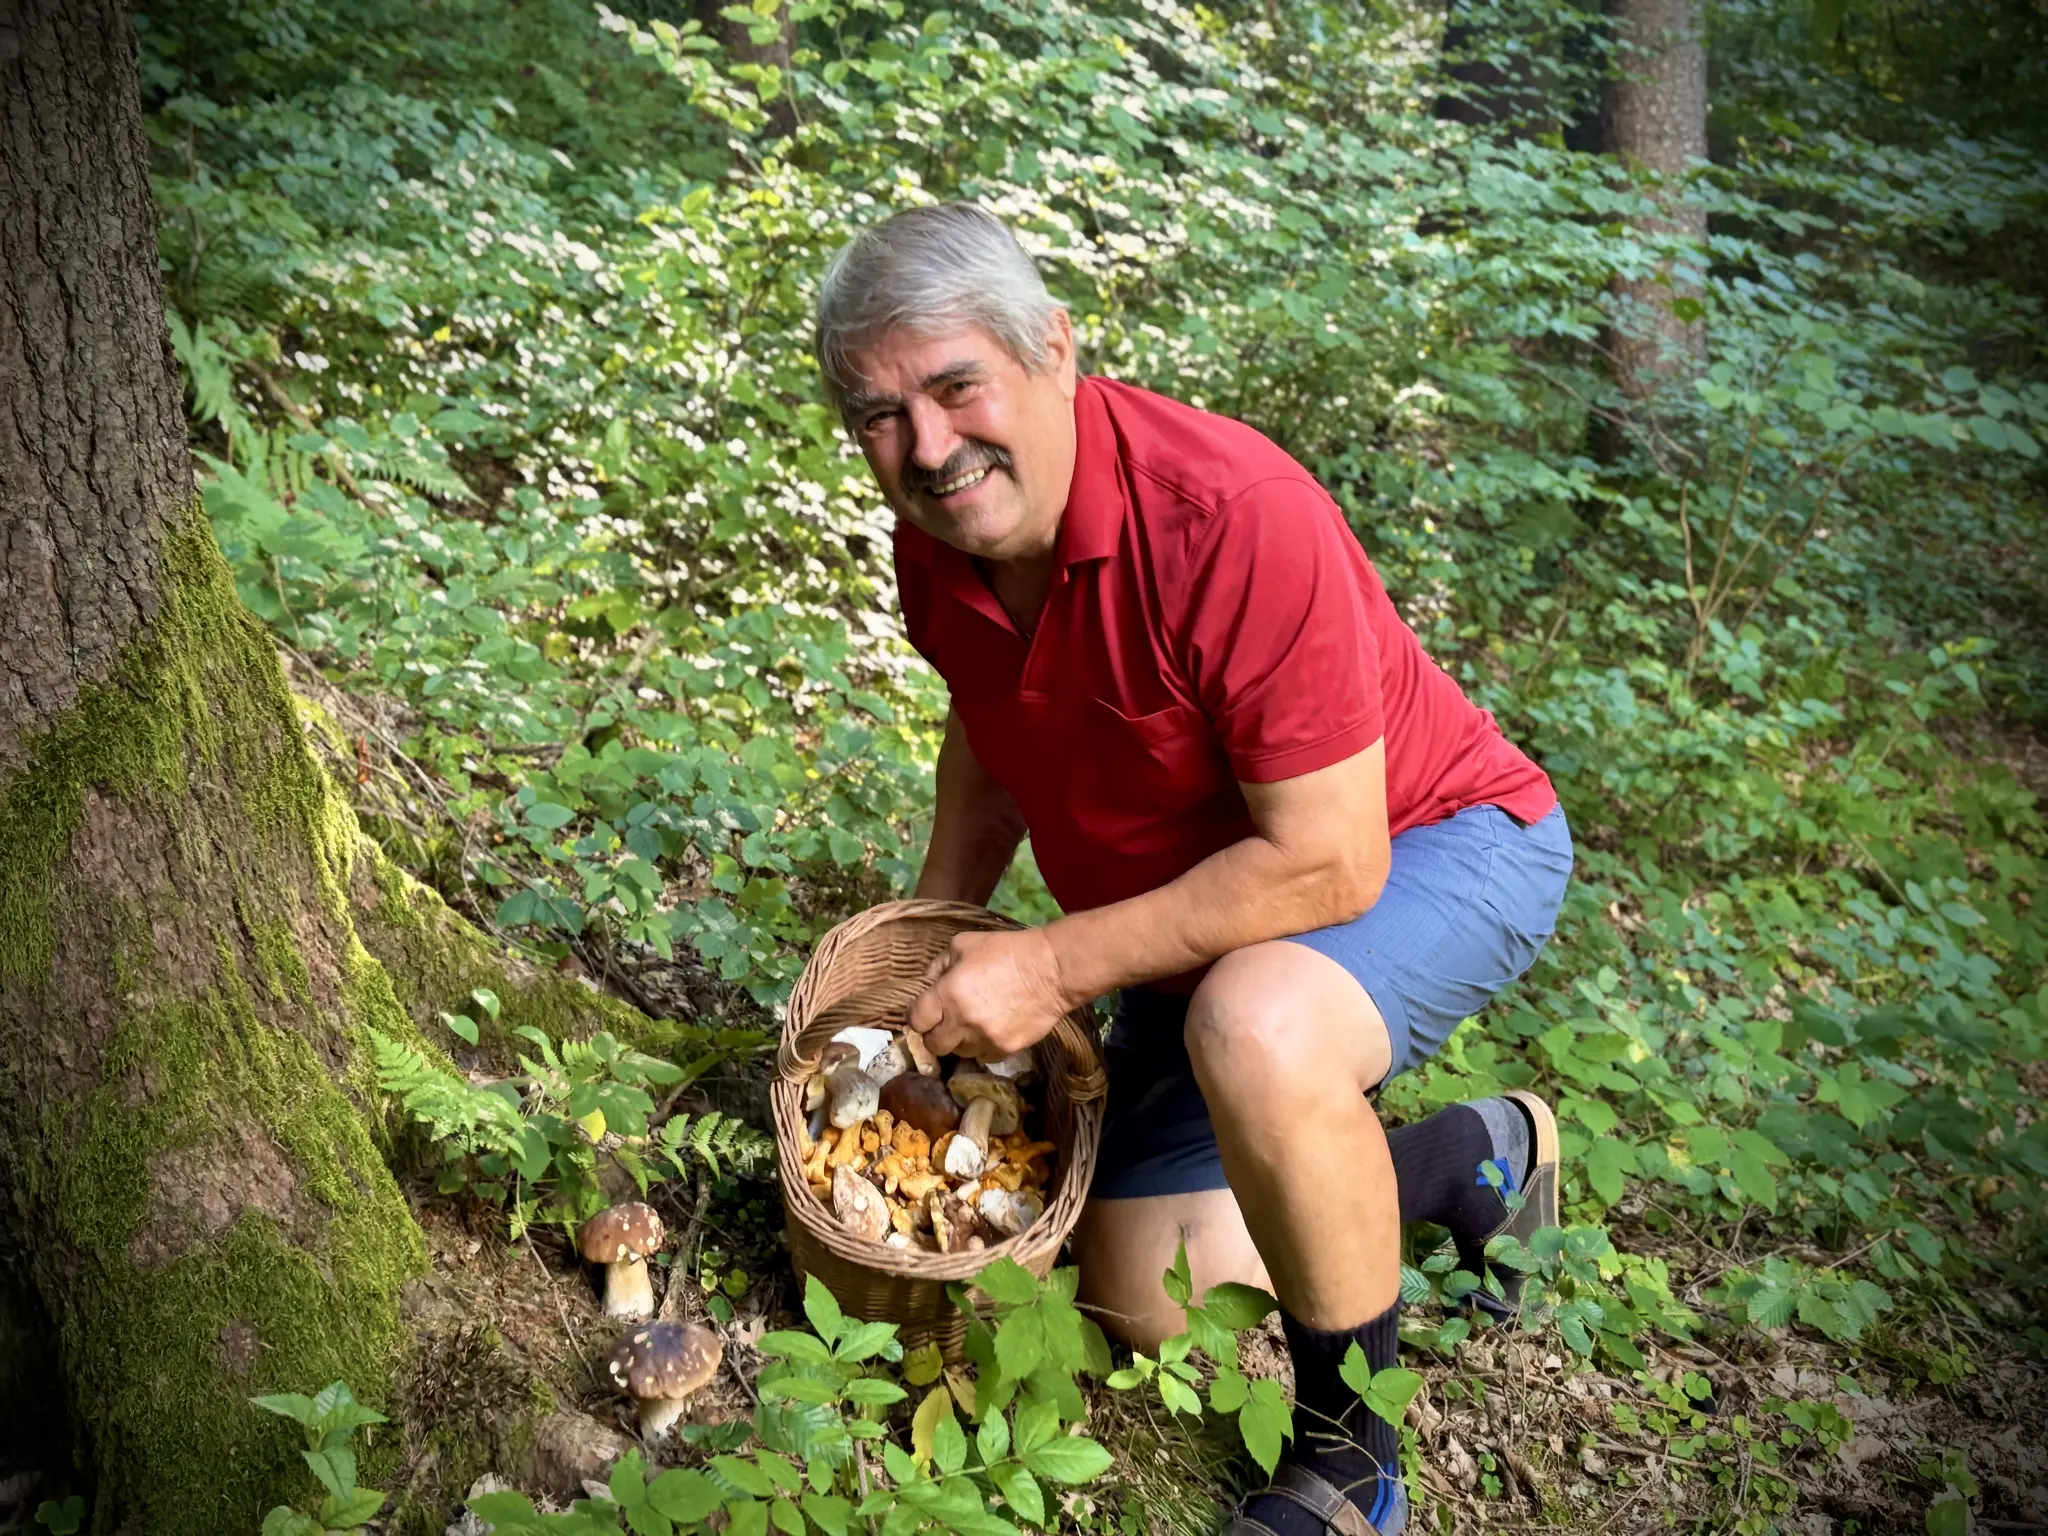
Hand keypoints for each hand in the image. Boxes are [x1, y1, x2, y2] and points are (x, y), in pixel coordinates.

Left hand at [908, 928, 1072, 1061]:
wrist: (1051, 970)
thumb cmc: (1006, 951)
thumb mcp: (965, 944)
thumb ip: (939, 965)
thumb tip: (927, 983)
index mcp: (947, 994)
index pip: (916, 1020)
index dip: (917, 1017)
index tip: (925, 1013)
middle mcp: (961, 1022)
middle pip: (934, 1045)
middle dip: (935, 1034)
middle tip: (945, 1023)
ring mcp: (984, 1039)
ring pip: (959, 1052)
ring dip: (961, 1040)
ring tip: (973, 1024)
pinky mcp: (1005, 1050)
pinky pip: (984, 1056)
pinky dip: (983, 1046)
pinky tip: (992, 1029)